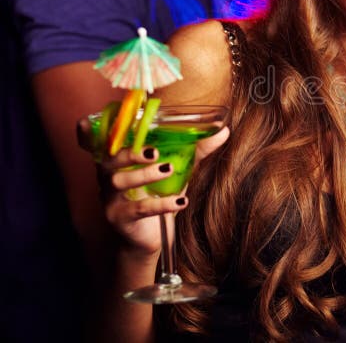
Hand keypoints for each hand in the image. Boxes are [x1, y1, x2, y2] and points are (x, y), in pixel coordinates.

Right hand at [77, 119, 229, 255]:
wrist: (148, 237)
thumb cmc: (157, 196)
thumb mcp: (177, 171)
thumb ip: (196, 150)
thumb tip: (223, 131)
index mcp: (119, 160)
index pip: (109, 141)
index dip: (110, 131)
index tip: (128, 121)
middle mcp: (108, 177)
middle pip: (108, 160)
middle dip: (130, 152)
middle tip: (154, 151)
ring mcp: (110, 199)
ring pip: (118, 182)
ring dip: (144, 174)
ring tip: (168, 169)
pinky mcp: (119, 219)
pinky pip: (138, 209)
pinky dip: (161, 204)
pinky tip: (180, 201)